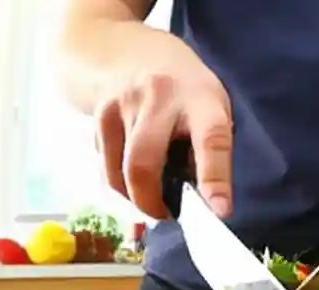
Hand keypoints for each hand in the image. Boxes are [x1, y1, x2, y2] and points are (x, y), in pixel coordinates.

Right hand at [93, 29, 232, 218]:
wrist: (114, 46)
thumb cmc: (175, 81)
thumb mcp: (206, 100)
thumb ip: (205, 142)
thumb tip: (200, 198)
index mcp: (199, 97)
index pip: (211, 140)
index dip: (215, 178)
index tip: (219, 210)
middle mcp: (159, 97)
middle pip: (144, 165)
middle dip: (151, 203)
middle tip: (166, 215)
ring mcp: (123, 104)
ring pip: (120, 173)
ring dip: (134, 197)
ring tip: (149, 196)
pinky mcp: (99, 115)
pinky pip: (106, 165)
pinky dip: (119, 179)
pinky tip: (129, 168)